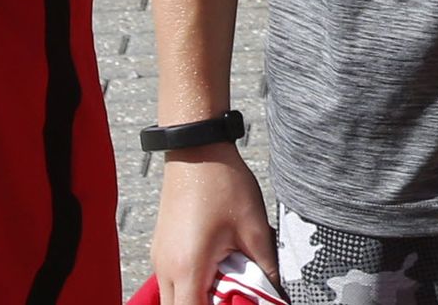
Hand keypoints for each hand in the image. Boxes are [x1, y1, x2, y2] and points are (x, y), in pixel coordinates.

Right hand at [151, 146, 278, 304]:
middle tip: (232, 298)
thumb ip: (266, 266)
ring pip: (172, 298)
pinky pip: (171, 282)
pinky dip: (190, 286)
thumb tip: (277, 291)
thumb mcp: (254, 227)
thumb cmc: (222, 182)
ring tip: (225, 286)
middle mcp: (167, 268)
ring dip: (196, 299)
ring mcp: (160, 258)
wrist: (196, 147)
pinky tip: (214, 271)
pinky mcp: (161, 248)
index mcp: (189, 267)